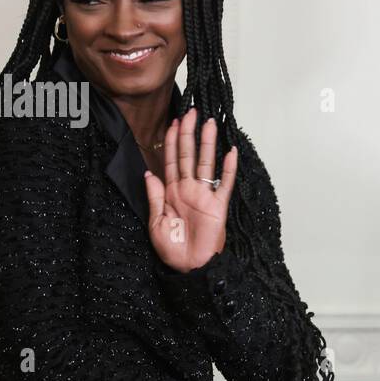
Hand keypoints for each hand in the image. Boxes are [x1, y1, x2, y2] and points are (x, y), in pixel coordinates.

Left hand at [143, 108, 238, 273]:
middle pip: (188, 155)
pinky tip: (230, 151)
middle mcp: (188, 190)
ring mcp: (204, 196)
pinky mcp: (218, 206)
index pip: (170, 161)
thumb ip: (154, 197)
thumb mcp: (155, 223)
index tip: (173, 122)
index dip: (171, 141)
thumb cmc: (172, 250)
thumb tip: (149, 174)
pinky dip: (228, 168)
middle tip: (191, 112)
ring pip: (205, 163)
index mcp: (171, 192)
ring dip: (207, 143)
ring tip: (209, 123)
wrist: (190, 268)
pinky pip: (223, 183)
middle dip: (188, 134)